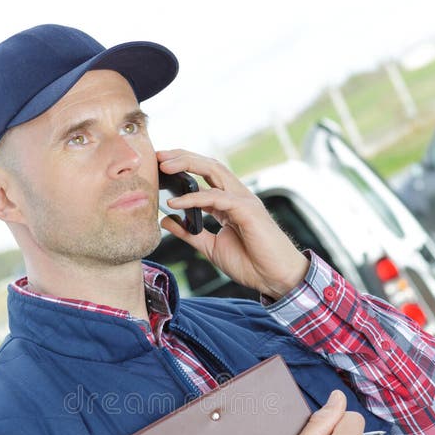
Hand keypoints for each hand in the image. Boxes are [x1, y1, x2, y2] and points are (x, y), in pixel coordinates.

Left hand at [157, 150, 309, 297]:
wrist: (276, 278)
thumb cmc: (251, 263)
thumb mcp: (211, 247)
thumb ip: (189, 233)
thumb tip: (166, 219)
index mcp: (229, 203)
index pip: (205, 176)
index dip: (183, 167)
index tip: (160, 166)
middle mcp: (237, 196)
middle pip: (209, 166)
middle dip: (183, 157)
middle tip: (159, 156)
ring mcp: (243, 201)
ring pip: (215, 171)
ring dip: (188, 165)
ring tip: (164, 167)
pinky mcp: (247, 211)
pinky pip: (217, 198)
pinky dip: (195, 198)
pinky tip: (176, 202)